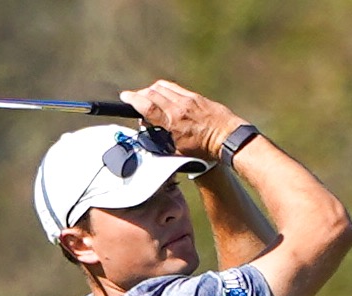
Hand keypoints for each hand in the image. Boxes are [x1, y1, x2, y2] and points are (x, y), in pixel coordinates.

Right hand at [119, 80, 247, 162]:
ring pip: (162, 88)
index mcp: (172, 123)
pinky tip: (163, 94)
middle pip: (152, 93)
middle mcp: (178, 108)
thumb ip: (160, 142)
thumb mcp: (178, 152)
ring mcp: (187, 100)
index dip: (133, 99)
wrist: (227, 138)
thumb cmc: (204, 149)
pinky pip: (174, 88)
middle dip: (139, 95)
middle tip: (135, 99)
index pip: (147, 106)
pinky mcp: (195, 96)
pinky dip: (164, 89)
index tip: (124, 97)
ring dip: (151, 90)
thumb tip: (148, 133)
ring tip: (148, 97)